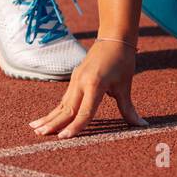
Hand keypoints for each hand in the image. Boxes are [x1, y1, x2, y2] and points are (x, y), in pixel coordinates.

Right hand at [29, 39, 147, 138]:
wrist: (114, 38)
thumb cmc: (122, 61)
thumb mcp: (126, 85)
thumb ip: (128, 108)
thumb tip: (142, 124)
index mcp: (95, 84)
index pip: (85, 111)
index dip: (76, 126)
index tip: (64, 137)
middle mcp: (81, 82)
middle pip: (67, 108)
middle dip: (54, 123)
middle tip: (40, 135)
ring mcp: (75, 80)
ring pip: (62, 104)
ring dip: (49, 117)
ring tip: (34, 129)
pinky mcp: (74, 79)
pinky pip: (63, 99)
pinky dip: (54, 110)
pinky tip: (43, 119)